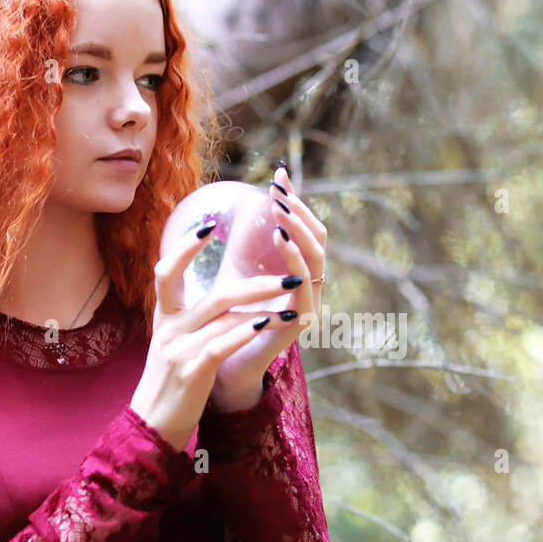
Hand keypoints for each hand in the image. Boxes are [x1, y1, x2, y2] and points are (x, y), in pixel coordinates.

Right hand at [129, 219, 298, 450]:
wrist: (150, 427)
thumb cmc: (170, 384)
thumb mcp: (173, 345)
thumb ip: (192, 321)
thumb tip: (224, 299)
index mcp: (164, 318)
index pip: (166, 271)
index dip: (184, 248)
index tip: (208, 226)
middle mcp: (170, 329)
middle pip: (216, 294)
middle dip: (257, 283)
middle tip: (290, 274)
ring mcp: (180, 350)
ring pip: (224, 316)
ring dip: (263, 305)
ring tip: (292, 302)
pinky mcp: (193, 372)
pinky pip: (221, 344)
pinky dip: (247, 330)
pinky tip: (270, 323)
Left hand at [210, 163, 327, 410]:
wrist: (224, 367)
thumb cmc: (228, 321)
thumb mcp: (233, 273)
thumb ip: (241, 246)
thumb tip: (233, 205)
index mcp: (295, 274)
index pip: (304, 229)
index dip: (295, 201)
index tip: (278, 174)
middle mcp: (307, 286)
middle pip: (318, 239)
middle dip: (300, 210)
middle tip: (279, 189)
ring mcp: (307, 304)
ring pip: (317, 259)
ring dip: (299, 230)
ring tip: (280, 208)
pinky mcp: (300, 322)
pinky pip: (305, 285)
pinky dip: (296, 259)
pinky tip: (280, 239)